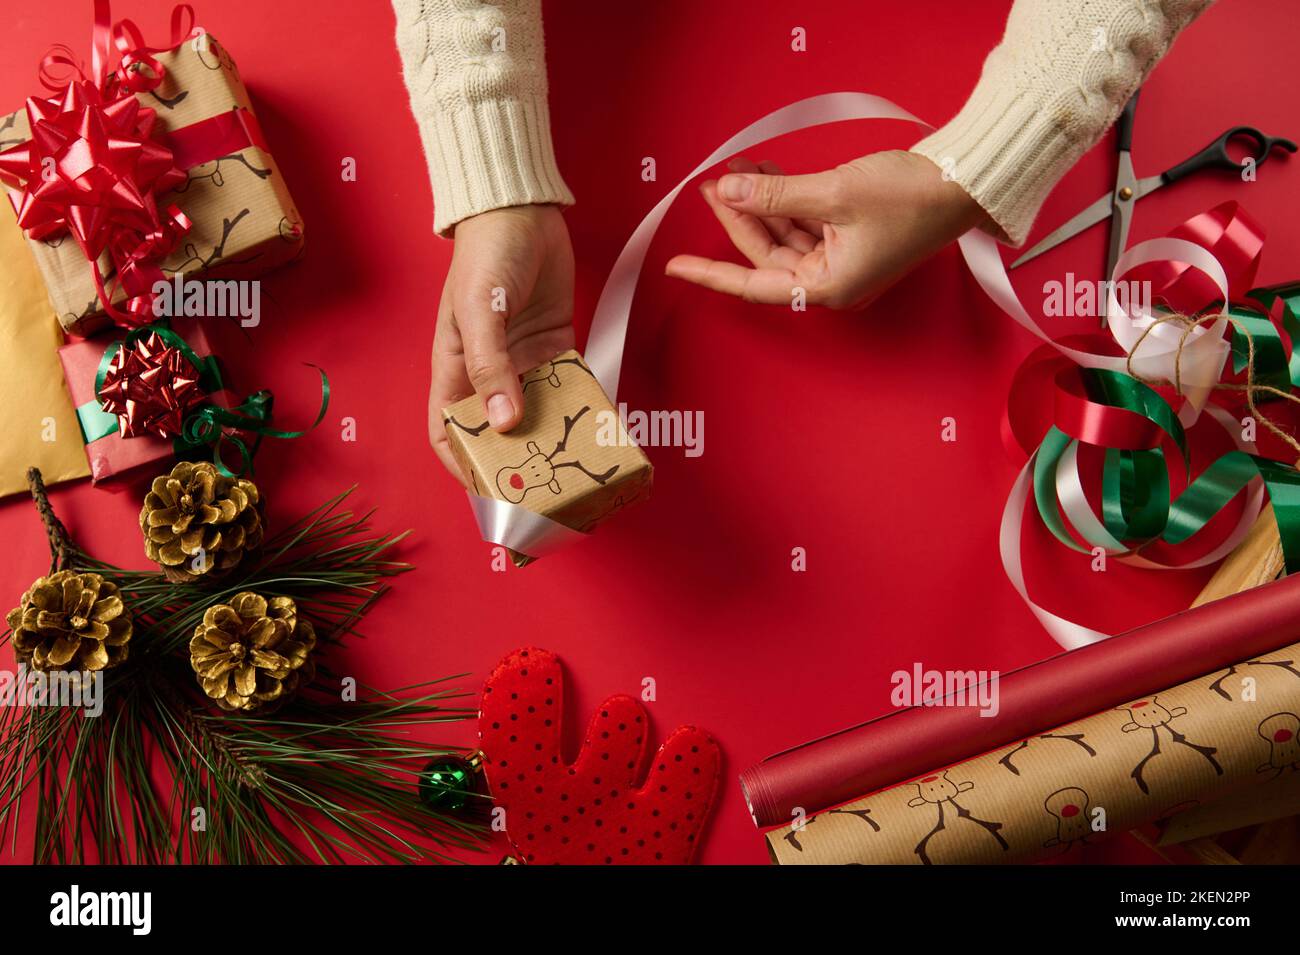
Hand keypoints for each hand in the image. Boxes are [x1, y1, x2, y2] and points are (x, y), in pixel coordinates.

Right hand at [428, 204, 574, 483]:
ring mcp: (524, 359)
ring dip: (553, 434)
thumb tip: (505, 421)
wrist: (521, 208)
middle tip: (544, 482)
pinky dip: (580, 403)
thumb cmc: (486, 253)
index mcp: (456, 368)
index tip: (488, 487)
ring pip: (537, 412)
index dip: (462, 462)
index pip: (448, 430)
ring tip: (576, 461)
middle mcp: (490, 371)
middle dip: (518, 457)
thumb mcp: (480, 310)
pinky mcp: (556, 344)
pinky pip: (568, 384)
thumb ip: (490, 366)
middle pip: (499, 430)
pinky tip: (597, 423)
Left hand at [665, 151, 988, 309]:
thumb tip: (729, 189)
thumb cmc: (911, 198)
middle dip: (739, 215)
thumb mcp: (833, 193)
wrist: (964, 183)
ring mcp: (840, 258)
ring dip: (761, 201)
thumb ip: (775, 194)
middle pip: (766, 252)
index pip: (753, 285)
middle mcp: (831, 279)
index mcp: (827, 287)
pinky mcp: (849, 236)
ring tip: (738, 168)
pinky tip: (765, 172)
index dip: (711, 274)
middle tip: (713, 182)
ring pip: (783, 234)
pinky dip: (785, 199)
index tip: (674, 266)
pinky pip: (804, 222)